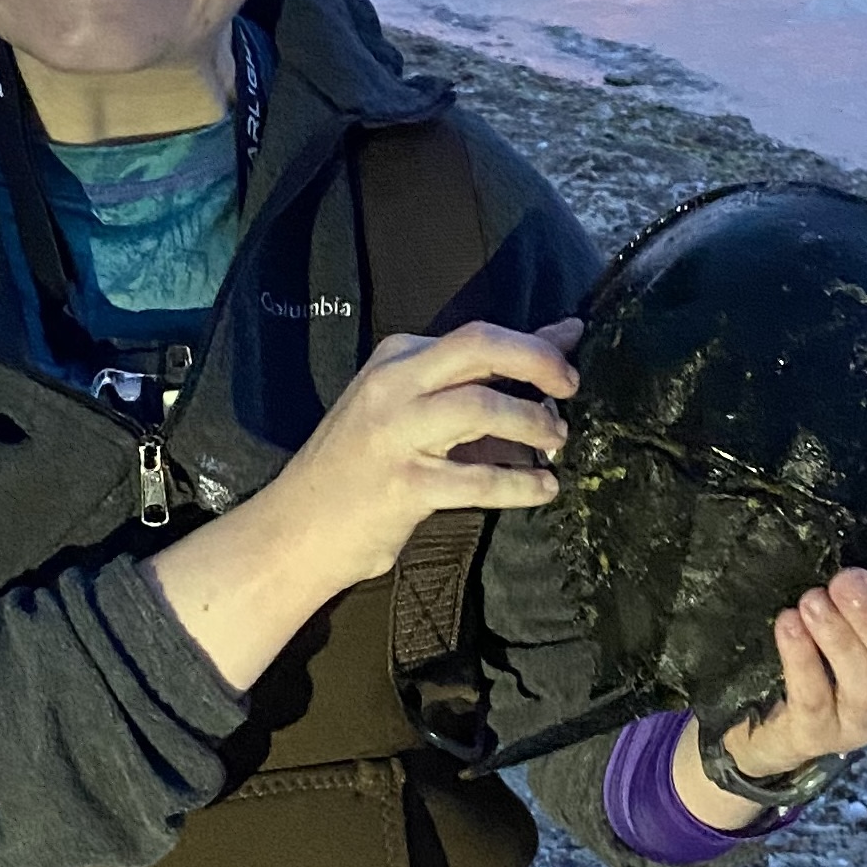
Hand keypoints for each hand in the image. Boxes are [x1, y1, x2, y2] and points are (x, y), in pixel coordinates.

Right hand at [272, 317, 581, 583]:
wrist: (296, 529)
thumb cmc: (359, 469)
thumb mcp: (410, 408)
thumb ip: (478, 379)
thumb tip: (561, 337)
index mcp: (395, 359)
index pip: (476, 337)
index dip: (533, 346)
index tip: (570, 359)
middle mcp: (393, 386)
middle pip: (479, 347)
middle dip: (537, 361)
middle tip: (570, 388)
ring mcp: (396, 434)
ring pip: (481, 407)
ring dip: (532, 424)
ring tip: (556, 444)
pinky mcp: (405, 486)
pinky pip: (479, 479)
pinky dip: (521, 484)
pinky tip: (543, 490)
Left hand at [675, 513, 866, 827]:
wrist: (765, 721)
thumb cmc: (815, 646)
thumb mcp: (843, 604)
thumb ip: (862, 570)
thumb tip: (849, 497)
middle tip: (846, 579)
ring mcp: (866, 719)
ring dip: (841, 641)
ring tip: (810, 602)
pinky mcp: (820, 737)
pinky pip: (815, 702)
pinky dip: (802, 662)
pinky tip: (787, 627)